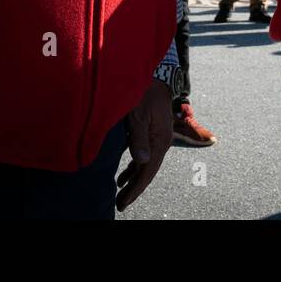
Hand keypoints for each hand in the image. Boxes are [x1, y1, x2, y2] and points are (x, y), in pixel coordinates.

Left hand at [116, 79, 173, 209]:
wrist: (154, 77)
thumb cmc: (144, 93)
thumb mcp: (139, 115)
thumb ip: (139, 138)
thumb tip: (142, 162)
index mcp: (160, 140)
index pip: (148, 171)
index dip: (136, 188)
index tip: (123, 202)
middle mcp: (160, 142)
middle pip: (147, 171)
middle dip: (134, 189)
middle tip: (119, 205)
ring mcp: (156, 138)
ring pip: (144, 166)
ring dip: (133, 180)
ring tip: (120, 195)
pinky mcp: (150, 134)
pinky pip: (142, 157)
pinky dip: (133, 169)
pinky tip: (123, 177)